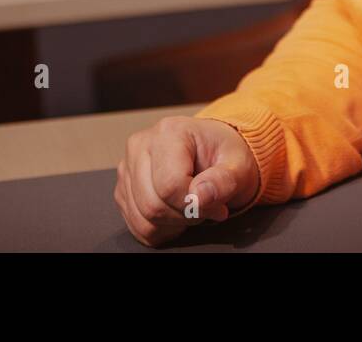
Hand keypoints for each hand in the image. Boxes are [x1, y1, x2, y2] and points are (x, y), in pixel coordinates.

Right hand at [115, 116, 259, 246]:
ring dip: (173, 224)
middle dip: (185, 216)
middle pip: (152, 204)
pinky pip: (136, 225)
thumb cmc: (225, 156)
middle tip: (206, 206)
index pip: (169, 185)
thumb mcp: (238, 166)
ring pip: (142, 218)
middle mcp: (141, 145)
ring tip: (192, 206)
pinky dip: (160, 228)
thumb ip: (223, 181)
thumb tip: (199, 197)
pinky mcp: (123, 188)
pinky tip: (176, 213)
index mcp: (169, 132)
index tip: (216, 205)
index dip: (195, 205)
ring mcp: (127, 167)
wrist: (214, 153)